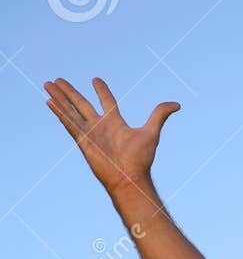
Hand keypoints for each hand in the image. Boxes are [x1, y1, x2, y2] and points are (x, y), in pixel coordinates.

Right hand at [44, 76, 179, 192]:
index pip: (106, 101)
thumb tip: (177, 104)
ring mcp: (90, 133)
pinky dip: (59, 112)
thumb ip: (160, 115)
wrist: (129, 179)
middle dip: (70, 91)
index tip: (96, 80)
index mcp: (115, 122)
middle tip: (58, 79)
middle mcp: (100, 126)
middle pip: (81, 103)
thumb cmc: (141, 159)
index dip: (101, 90)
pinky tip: (49, 101)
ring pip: (71, 110)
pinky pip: (68, 123)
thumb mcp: (151, 132)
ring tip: (48, 84)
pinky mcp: (82, 140)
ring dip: (59, 97)